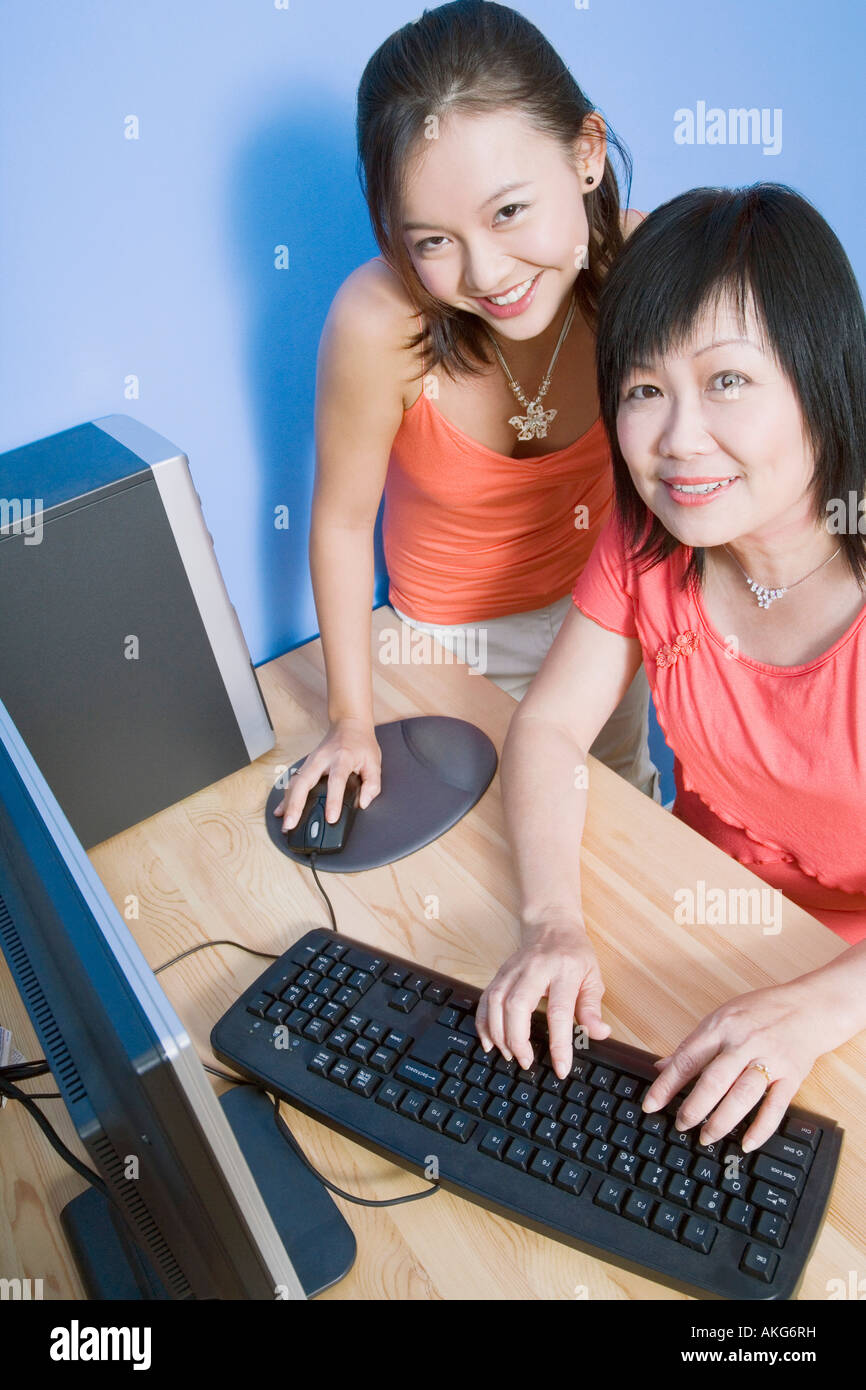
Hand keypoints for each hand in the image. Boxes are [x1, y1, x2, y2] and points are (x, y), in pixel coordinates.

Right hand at [274, 717, 381, 829]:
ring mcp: (311, 761)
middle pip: (304, 782)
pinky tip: (280, 810)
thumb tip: (363, 803)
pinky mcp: (306, 764)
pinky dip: (286, 797)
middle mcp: (323, 759)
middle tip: (291, 824)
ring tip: (286, 823)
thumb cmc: (361, 743)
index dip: (333, 801)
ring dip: (288, 804)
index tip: (330, 818)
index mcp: (342, 758)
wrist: (349, 723)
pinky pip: (293, 782)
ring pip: (295, 783)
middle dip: (296, 805)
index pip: (336, 781)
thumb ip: (372, 785)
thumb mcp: (374, 762)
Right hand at [475, 919, 610, 1079]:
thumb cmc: (574, 954)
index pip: (559, 1011)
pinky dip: (483, 1022)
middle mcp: (534, 969)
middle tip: (526, 1062)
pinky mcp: (499, 973)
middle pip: (517, 1006)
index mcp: (563, 971)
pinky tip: (489, 1041)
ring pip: (496, 1002)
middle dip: (517, 1039)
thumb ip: (592, 1008)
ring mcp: (513, 970)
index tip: (560, 1068)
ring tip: (508, 1054)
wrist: (551, 924)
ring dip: (498, 1033)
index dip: (559, 1044)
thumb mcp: (593, 977)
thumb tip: (600, 1034)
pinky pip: (485, 999)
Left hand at [641, 979, 836, 1151]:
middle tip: (681, 1125)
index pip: (688, 1059)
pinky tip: (746, 1143)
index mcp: (721, 1027)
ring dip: (722, 1120)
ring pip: (742, 1095)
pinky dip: (761, 1128)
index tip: (651, 1105)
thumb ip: (693, 1045)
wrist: (809, 1007)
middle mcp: (744, 1044)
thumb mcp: (722, 1017)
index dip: (667, 1085)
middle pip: (714, 1080)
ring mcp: (769, 1061)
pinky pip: (775, 1107)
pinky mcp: (791, 1077)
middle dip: (694, 1107)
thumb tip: (661, 1066)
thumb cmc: (761, 1011)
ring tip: (706, 1137)